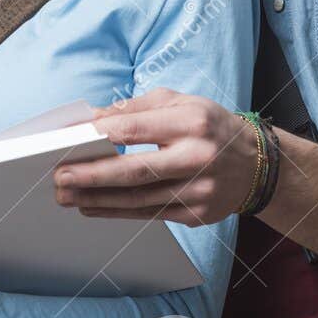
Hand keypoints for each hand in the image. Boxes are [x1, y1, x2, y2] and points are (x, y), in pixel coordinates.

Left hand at [52, 89, 261, 225]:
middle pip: (135, 171)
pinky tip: (93, 207)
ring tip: (67, 196)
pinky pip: (149, 215)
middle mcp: (197, 158)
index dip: (98, 136)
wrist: (257, 165)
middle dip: (92, 176)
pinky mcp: (197, 215)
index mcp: (192, 122)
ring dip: (97, 199)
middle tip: (60, 177)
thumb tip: (93, 119)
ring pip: (139, 200)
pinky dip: (117, 212)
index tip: (68, 141)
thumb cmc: (210, 127)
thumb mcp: (181, 102)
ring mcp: (199, 191)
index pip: (135, 129)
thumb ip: (136, 107)